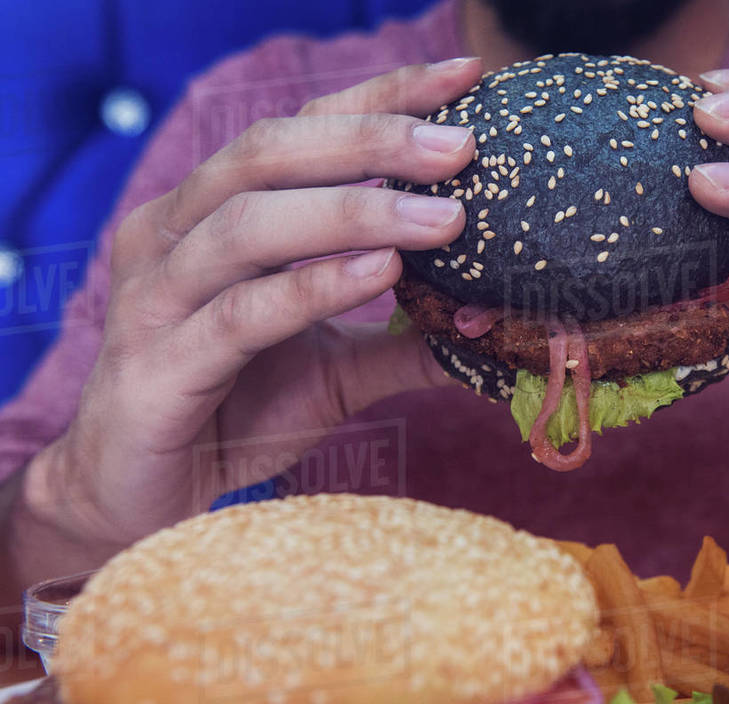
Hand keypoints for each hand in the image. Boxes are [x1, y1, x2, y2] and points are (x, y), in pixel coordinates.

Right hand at [26, 57, 482, 557]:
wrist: (138, 497)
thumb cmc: (233, 413)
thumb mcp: (334, 370)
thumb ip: (400, 342)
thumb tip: (489, 322)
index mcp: (213, 214)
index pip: (300, 132)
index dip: (379, 99)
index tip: (463, 79)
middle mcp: (175, 233)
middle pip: (269, 153)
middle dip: (370, 141)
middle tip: (460, 148)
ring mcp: (157, 294)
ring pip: (250, 221)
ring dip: (354, 211)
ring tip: (443, 218)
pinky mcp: (158, 362)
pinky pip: (241, 311)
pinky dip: (314, 286)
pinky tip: (380, 272)